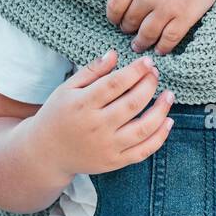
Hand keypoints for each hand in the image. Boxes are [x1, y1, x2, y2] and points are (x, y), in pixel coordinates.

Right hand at [30, 48, 174, 176]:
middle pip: (133, 103)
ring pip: (143, 128)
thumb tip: (114, 53)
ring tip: (169, 95)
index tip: (148, 61)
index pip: (116, 84)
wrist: (46, 153)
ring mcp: (107, 147)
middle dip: (150, 85)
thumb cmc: (58, 114)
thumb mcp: (67, 88)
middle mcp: (96, 126)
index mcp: (82, 104)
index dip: (135, 71)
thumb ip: (92, 71)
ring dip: (161, 110)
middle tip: (155, 74)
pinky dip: (160, 137)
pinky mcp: (114, 162)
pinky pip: (143, 151)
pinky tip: (168, 121)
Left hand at [88, 0, 215, 54]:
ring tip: (141, 45)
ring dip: (142, 42)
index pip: (114, 6)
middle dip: (128, 28)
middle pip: (130, 22)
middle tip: (130, 32)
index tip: (116, 19)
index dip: (113, 16)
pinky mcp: (185, 15)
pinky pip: (170, 38)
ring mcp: (166, 8)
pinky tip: (162, 48)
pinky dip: (164, 47)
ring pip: (147, 34)